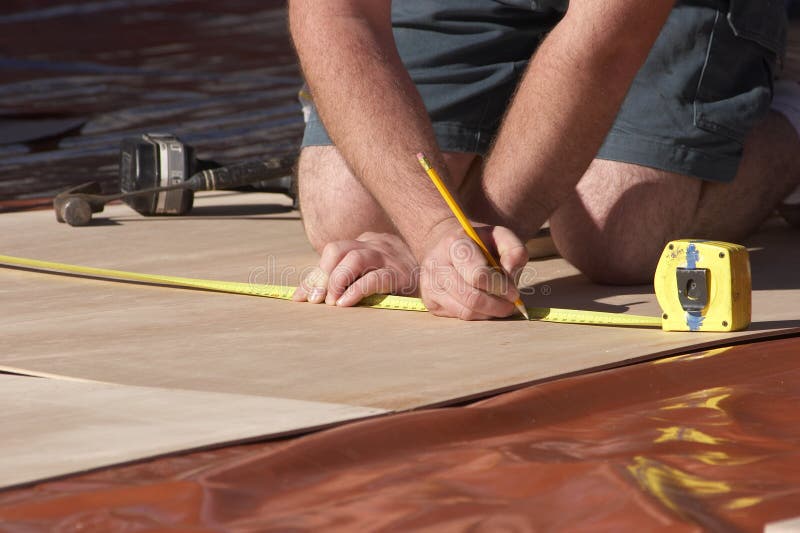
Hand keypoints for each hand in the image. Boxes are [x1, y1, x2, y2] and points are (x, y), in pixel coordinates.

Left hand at [292, 232, 418, 306]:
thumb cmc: (399, 280)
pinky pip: (374, 278)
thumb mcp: (370, 273)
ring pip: (353, 258)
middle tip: (316, 300)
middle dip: (322, 275)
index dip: (314, 276)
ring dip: (337, 280)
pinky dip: (356, 290)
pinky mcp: (400, 274)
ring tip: (332, 303)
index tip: (301, 299)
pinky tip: (346, 303)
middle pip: (337, 250)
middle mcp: (374, 245)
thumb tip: (305, 295)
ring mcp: (387, 257)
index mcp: (365, 243)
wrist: (439, 276)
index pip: (332, 253)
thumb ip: (342, 280)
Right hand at [418, 217, 527, 319]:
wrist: (447, 246)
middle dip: (496, 305)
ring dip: (488, 313)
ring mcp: (429, 284)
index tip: (514, 292)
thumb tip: (510, 276)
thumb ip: (514, 250)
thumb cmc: (479, 244)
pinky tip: (483, 305)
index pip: (478, 274)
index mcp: (454, 243)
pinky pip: (458, 317)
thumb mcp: (500, 237)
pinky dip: (477, 315)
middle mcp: (436, 263)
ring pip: (465, 311)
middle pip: (471, 297)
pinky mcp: (429, 301)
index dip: (500, 287)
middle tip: (511, 305)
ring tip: (500, 306)